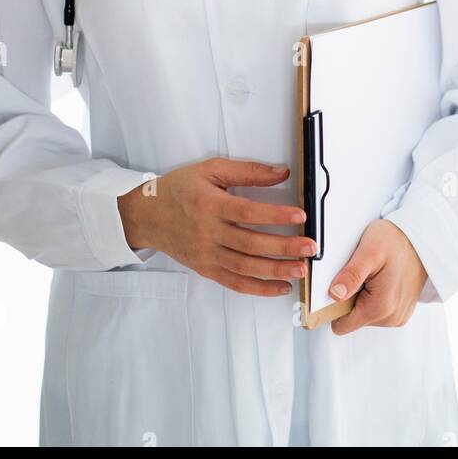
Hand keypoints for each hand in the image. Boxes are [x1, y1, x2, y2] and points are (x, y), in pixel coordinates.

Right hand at [117, 158, 317, 296]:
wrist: (147, 215)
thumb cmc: (180, 189)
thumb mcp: (210, 170)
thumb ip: (247, 171)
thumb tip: (282, 172)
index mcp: (210, 205)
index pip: (248, 213)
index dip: (275, 215)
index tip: (300, 215)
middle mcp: (208, 233)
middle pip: (251, 243)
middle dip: (284, 247)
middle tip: (309, 247)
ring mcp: (206, 255)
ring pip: (245, 267)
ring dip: (275, 271)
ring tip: (300, 269)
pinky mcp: (206, 269)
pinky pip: (234, 283)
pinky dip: (258, 288)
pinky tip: (280, 287)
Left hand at [327, 219, 428, 334]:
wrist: (421, 239)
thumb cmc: (395, 241)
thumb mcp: (369, 250)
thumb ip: (352, 274)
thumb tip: (334, 294)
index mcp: (380, 308)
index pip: (341, 325)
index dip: (333, 306)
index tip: (338, 284)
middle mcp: (391, 318)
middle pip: (352, 319)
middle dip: (349, 298)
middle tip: (359, 273)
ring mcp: (398, 316)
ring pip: (364, 314)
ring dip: (361, 296)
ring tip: (372, 273)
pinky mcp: (401, 311)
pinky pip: (376, 310)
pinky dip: (373, 296)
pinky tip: (380, 278)